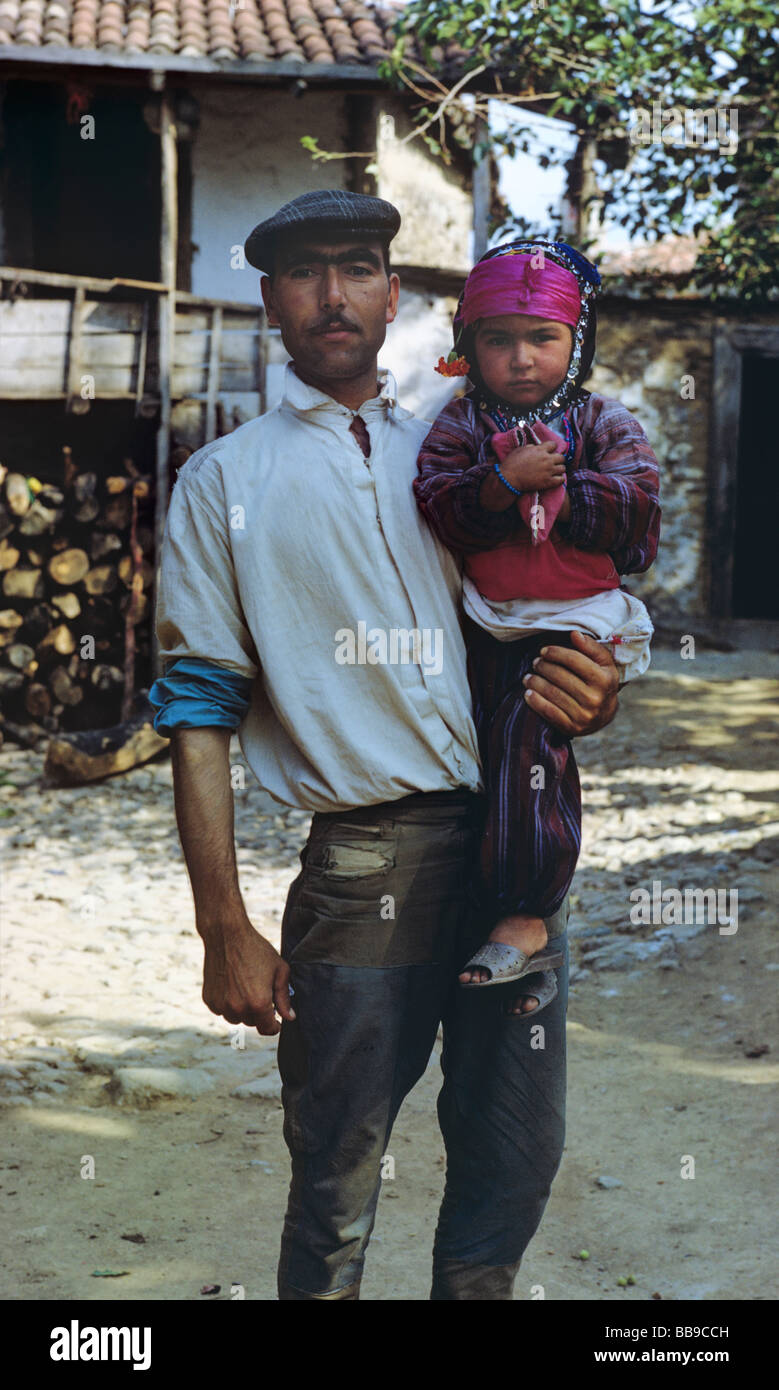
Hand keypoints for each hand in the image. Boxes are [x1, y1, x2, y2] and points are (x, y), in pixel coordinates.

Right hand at [199, 912, 294, 1035]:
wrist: (226, 935)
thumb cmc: (256, 950)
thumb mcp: (279, 970)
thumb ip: (284, 998)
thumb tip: (289, 1017)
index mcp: (258, 1003)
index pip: (267, 1029)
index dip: (274, 1026)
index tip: (276, 1020)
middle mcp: (238, 1009)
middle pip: (252, 1023)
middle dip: (259, 1013)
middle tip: (261, 992)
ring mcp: (221, 1005)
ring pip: (235, 1018)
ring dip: (242, 1010)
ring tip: (245, 987)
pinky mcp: (209, 999)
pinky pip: (221, 1010)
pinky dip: (227, 1003)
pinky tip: (231, 985)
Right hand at [499, 441, 565, 492]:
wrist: (509, 479)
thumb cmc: (511, 463)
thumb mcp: (520, 450)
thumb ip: (531, 447)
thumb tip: (536, 447)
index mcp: (540, 450)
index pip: (554, 444)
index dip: (552, 448)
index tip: (549, 451)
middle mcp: (547, 459)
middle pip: (561, 457)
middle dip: (558, 459)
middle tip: (553, 462)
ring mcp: (548, 471)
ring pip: (563, 468)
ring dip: (559, 469)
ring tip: (554, 471)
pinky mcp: (548, 482)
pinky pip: (561, 480)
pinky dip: (559, 479)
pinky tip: (555, 479)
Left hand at [523, 630, 619, 736]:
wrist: (604, 715)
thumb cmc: (600, 682)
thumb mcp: (603, 663)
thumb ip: (590, 647)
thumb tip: (574, 634)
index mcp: (604, 679)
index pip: (574, 660)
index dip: (556, 653)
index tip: (544, 650)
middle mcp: (595, 698)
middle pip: (560, 676)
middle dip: (543, 666)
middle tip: (535, 662)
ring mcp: (584, 715)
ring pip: (552, 693)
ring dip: (535, 682)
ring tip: (528, 676)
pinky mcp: (572, 728)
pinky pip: (548, 712)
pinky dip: (535, 701)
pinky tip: (528, 693)